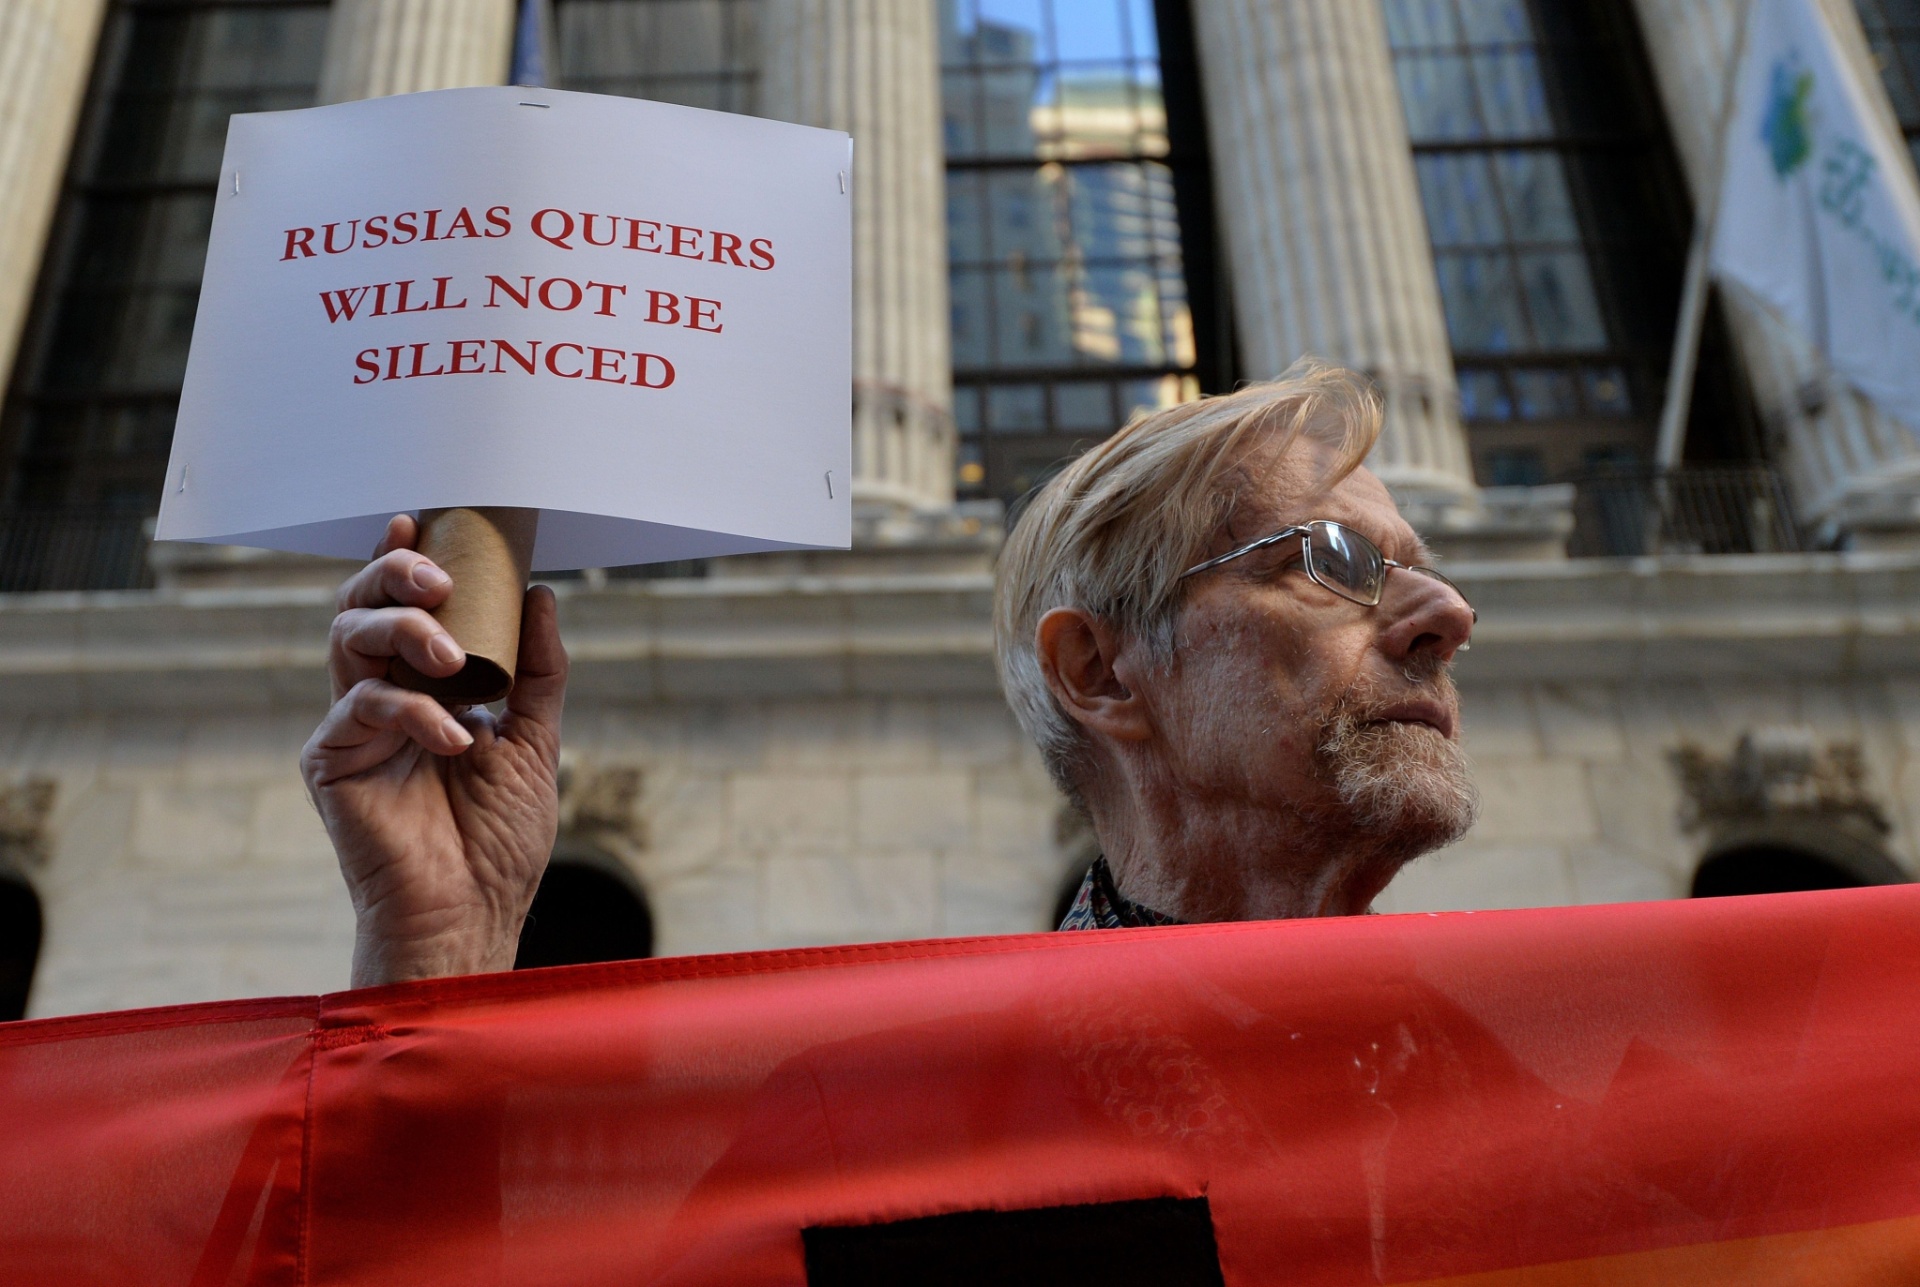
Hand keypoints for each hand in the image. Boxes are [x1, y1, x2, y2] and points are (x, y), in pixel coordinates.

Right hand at [301, 515, 567, 987]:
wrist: (473, 913)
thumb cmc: (499, 841)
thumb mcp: (536, 741)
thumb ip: (538, 671)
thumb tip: (542, 595)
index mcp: (423, 688)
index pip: (403, 607)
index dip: (403, 560)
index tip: (422, 521)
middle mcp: (380, 698)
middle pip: (362, 608)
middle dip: (395, 577)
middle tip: (438, 578)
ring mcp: (351, 728)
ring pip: (348, 641)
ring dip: (401, 629)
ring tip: (451, 653)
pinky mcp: (330, 762)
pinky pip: (360, 708)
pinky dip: (412, 711)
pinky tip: (456, 738)